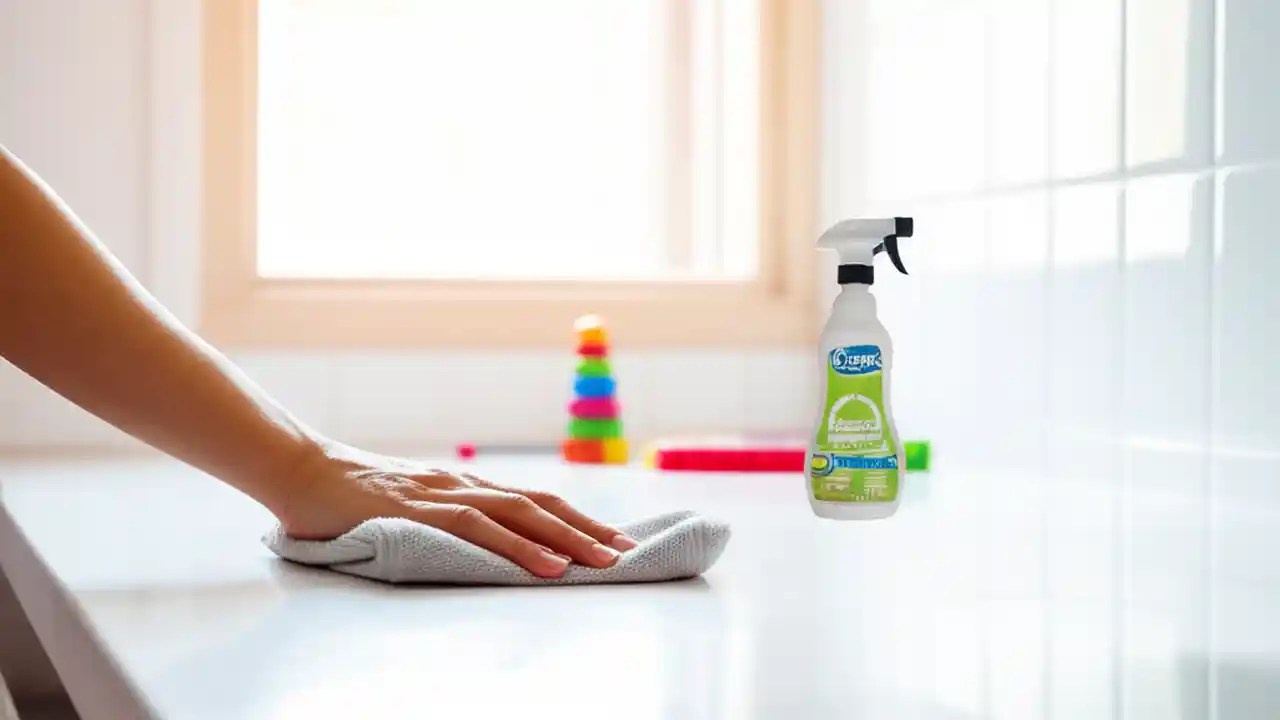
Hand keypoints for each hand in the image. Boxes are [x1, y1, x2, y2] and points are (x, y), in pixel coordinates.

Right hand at [274, 443, 637, 578]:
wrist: (300, 470)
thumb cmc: (349, 497)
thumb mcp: (408, 508)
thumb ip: (444, 522)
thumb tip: (480, 547)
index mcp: (462, 486)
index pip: (532, 501)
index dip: (575, 519)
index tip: (611, 539)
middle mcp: (462, 485)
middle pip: (539, 505)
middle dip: (586, 529)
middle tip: (627, 552)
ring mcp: (442, 495)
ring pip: (520, 514)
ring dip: (567, 538)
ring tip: (602, 562)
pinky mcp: (419, 511)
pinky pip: (479, 529)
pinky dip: (518, 547)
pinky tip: (548, 566)